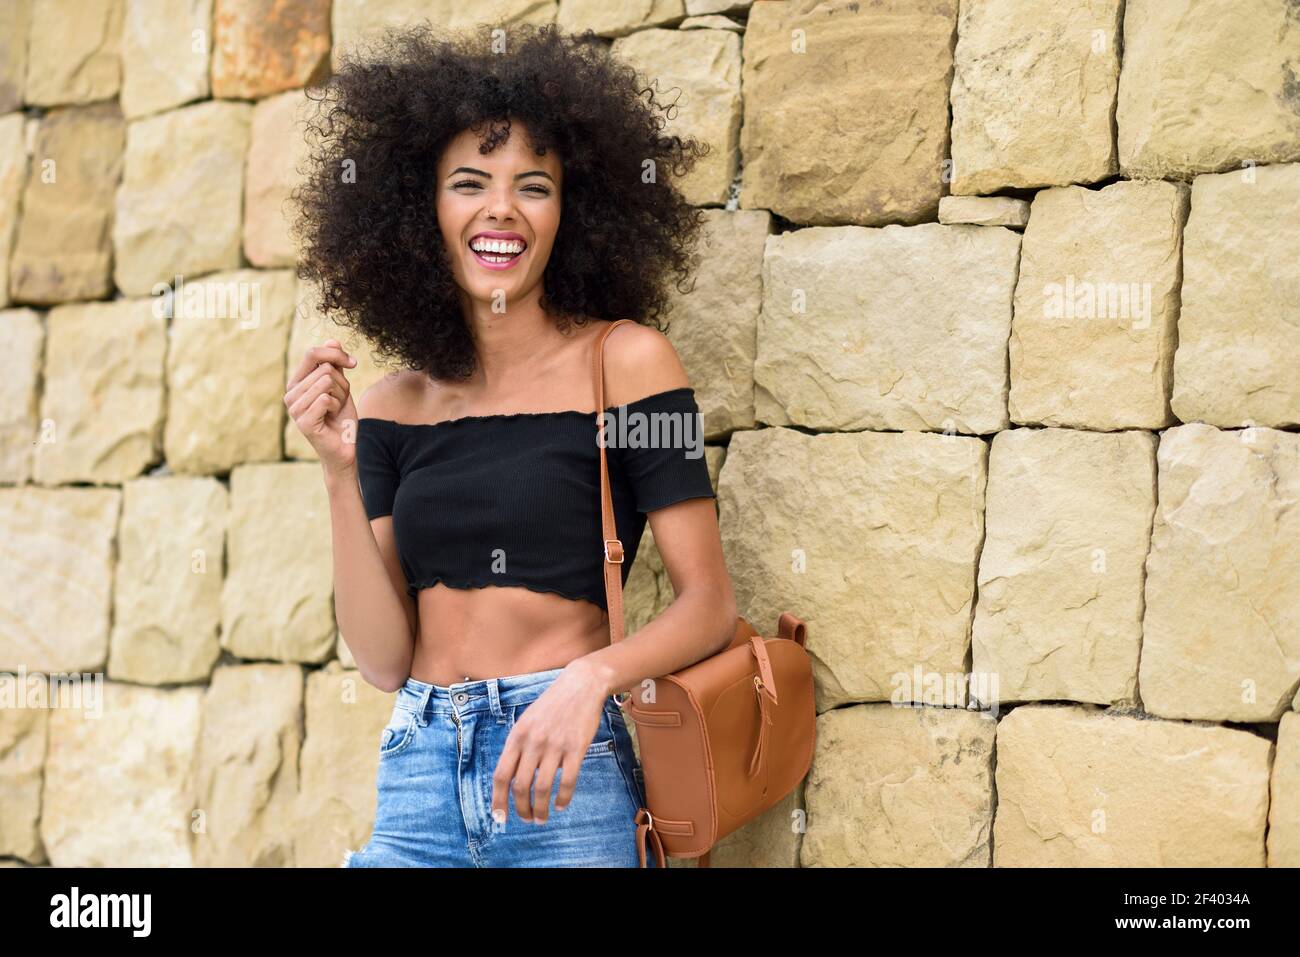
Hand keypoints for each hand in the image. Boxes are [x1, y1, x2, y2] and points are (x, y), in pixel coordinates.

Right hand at [284, 339, 358, 475]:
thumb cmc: (341, 417)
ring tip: (335, 410)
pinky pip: (326, 399)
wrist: (344, 447)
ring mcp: (294, 408)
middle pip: (325, 369)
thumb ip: (335, 365)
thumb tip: (332, 339)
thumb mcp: (341, 386)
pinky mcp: (303, 421)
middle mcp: (291, 393)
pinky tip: (332, 418)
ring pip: (327, 382)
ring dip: (341, 397)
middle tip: (340, 401)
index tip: (353, 363)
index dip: (336, 353)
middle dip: (343, 384)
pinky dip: (337, 407)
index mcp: (297, 382)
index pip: (313, 353)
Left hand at [490, 660, 610, 825]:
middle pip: (521, 786)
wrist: (580, 685)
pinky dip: (563, 798)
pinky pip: (567, 781)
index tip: (499, 818)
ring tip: (542, 819)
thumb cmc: (552, 705)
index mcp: (517, 736)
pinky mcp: (576, 748)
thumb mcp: (526, 720)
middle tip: (527, 820)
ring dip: (541, 809)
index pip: (501, 775)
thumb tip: (510, 779)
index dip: (498, 800)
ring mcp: (555, 745)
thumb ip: (518, 746)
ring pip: (543, 788)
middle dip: (521, 809)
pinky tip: (561, 805)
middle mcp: (533, 742)